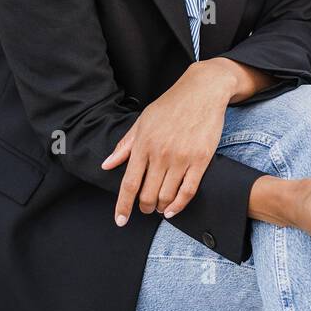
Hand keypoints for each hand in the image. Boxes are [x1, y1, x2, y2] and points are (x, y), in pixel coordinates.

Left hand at [102, 58, 243, 223]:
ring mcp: (181, 157)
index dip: (123, 206)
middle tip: (146, 209)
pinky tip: (173, 210)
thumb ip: (125, 146)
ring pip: (166, 196)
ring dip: (161, 207)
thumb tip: (106, 165)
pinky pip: (188, 190)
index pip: (129, 183)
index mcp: (143, 144)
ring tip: (160, 207)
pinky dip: (179, 205)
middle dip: (145, 208)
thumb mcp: (143, 121)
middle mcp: (160, 153)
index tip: (120, 220)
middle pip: (147, 194)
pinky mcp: (201, 159)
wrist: (203, 91)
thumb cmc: (171, 104)